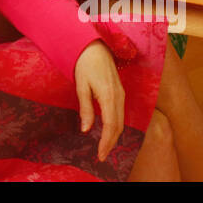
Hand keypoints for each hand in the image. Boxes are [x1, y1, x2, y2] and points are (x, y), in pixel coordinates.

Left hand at [73, 41, 124, 160]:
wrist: (95, 46)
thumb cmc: (85, 63)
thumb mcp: (81, 86)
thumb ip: (85, 108)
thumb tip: (86, 129)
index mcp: (108, 96)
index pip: (110, 125)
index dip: (106, 142)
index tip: (101, 154)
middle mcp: (119, 96)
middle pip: (118, 126)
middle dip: (111, 142)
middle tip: (102, 156)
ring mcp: (121, 94)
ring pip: (121, 120)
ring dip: (114, 135)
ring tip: (105, 147)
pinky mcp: (120, 92)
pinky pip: (120, 113)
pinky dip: (116, 125)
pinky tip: (109, 131)